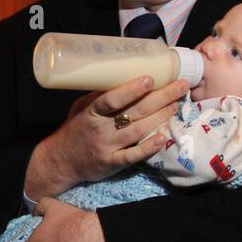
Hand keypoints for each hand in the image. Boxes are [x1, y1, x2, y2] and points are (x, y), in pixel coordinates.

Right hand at [24, 75, 188, 200]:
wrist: (60, 161)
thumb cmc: (75, 130)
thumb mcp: (81, 109)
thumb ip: (100, 97)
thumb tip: (124, 78)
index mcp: (91, 112)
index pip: (111, 99)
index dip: (130, 90)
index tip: (150, 79)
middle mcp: (100, 129)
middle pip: (133, 112)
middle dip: (159, 98)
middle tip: (180, 86)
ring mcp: (107, 147)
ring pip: (137, 131)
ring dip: (159, 118)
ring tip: (176, 105)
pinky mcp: (112, 163)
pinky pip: (132, 156)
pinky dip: (147, 148)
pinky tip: (161, 139)